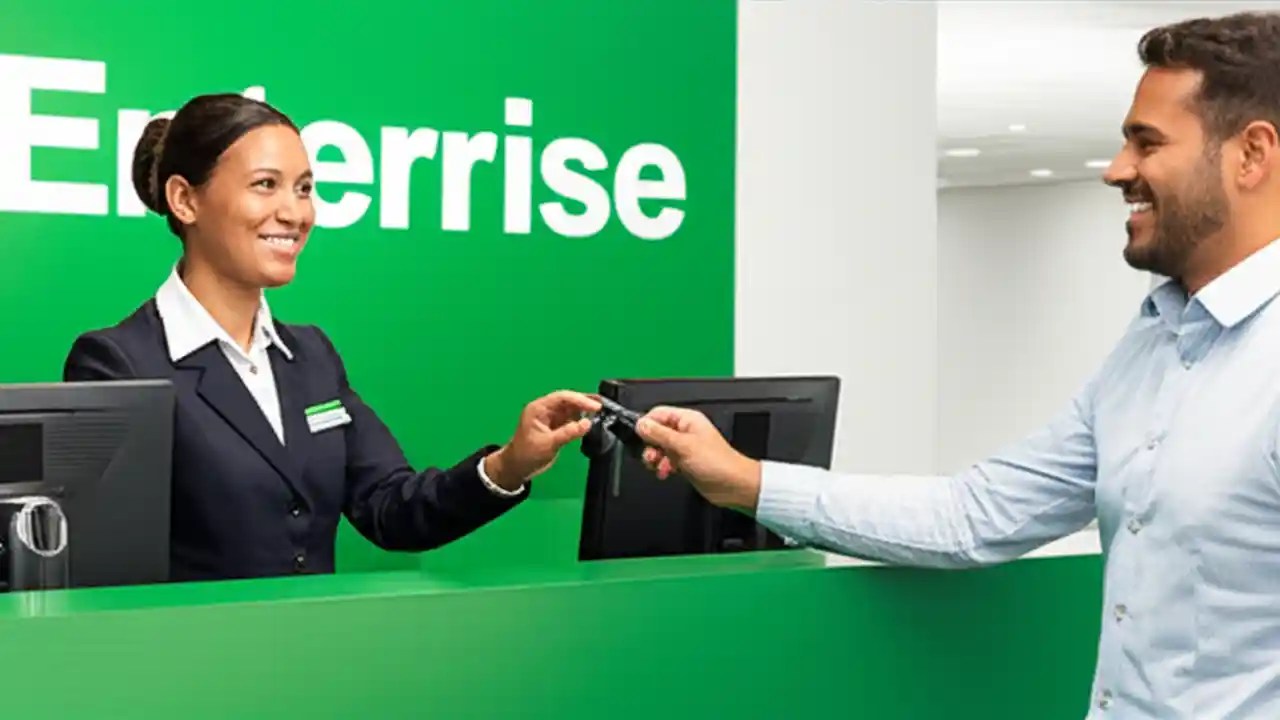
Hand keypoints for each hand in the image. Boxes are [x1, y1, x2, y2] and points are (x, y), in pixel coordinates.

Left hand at [484, 390, 601, 489]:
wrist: (518, 467)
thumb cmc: (527, 454)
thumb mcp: (548, 444)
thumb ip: (568, 433)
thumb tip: (588, 424)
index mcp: (539, 408)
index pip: (562, 398)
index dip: (580, 400)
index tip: (595, 406)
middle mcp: (546, 410)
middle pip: (568, 400)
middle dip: (584, 401)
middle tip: (602, 405)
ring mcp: (552, 417)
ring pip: (571, 408)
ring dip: (585, 408)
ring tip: (601, 410)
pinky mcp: (557, 426)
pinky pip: (571, 418)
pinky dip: (582, 418)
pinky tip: (592, 419)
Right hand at [634, 406, 762, 511]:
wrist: (733, 485)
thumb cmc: (718, 463)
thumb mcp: (683, 445)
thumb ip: (660, 434)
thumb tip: (641, 425)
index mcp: (687, 419)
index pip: (658, 414)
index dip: (647, 425)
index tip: (641, 438)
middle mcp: (685, 431)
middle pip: (656, 432)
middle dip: (650, 445)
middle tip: (651, 456)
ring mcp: (685, 447)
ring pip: (660, 448)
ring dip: (656, 458)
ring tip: (658, 466)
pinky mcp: (685, 462)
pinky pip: (666, 461)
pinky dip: (663, 467)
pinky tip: (666, 472)